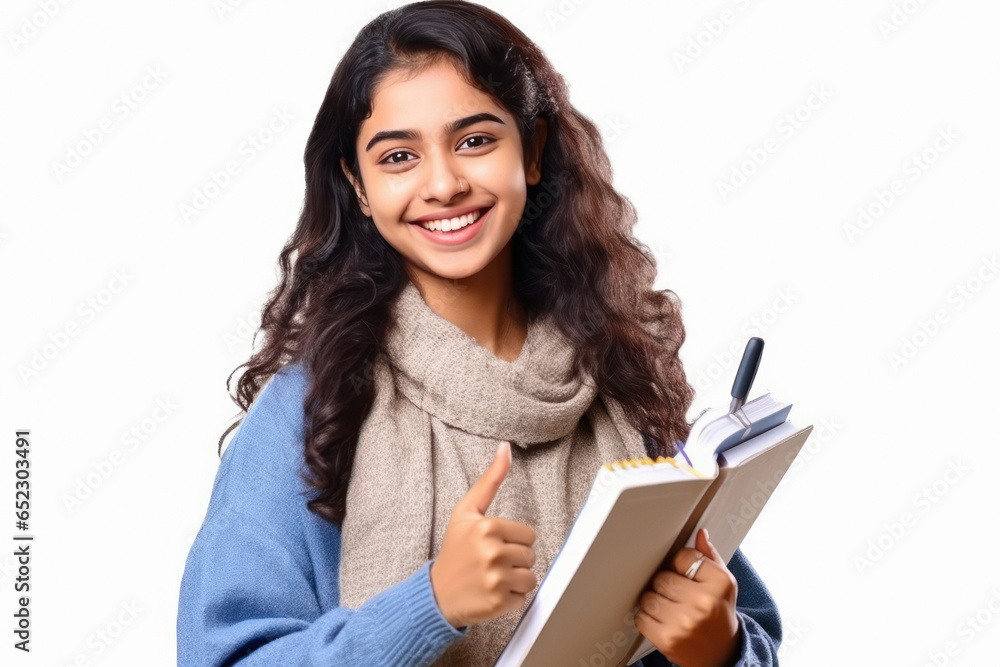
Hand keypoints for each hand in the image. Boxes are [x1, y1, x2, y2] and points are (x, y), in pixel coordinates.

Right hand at [429, 441, 537, 628]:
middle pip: (531, 556)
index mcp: (487, 527)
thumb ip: (490, 480)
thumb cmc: (454, 549)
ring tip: (493, 578)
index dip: (514, 541)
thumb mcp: (466, 511)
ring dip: (516, 580)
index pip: (528, 535)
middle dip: (515, 561)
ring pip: (531, 578)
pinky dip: (511, 599)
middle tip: (491, 563)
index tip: (493, 545)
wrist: (436, 593)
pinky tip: (492, 593)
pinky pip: (524, 598)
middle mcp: (492, 552)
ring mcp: (495, 579)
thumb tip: (506, 447)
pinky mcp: (498, 603)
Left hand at [633, 529, 740, 666]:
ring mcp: (684, 622)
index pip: (682, 556)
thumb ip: (709, 557)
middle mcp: (703, 602)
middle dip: (664, 583)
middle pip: (662, 576)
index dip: (679, 564)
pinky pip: (641, 617)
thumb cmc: (719, 614)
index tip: (684, 574)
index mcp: (720, 582)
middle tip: (675, 594)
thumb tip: (699, 533)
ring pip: (648, 596)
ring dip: (654, 601)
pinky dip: (647, 619)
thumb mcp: (723, 585)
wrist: (722, 655)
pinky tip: (662, 622)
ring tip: (669, 608)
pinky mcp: (667, 639)